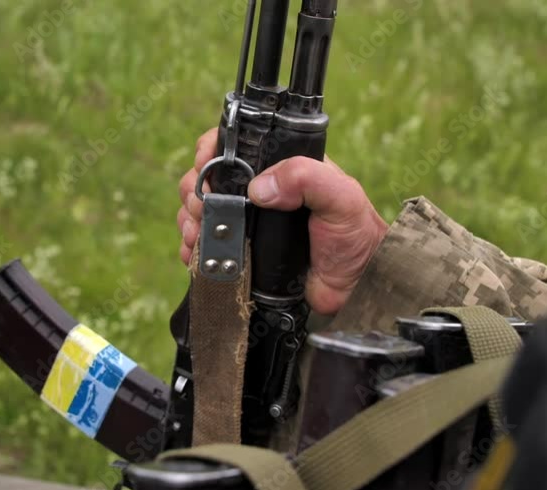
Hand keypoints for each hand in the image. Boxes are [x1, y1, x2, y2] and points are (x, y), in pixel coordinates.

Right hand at [177, 128, 388, 315]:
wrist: (356, 287)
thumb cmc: (356, 237)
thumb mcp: (341, 197)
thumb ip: (306, 178)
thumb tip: (259, 187)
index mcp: (281, 168)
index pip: (236, 146)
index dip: (212, 151)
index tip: (204, 165)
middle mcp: (261, 192)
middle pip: (208, 179)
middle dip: (195, 191)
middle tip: (202, 208)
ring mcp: (248, 223)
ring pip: (201, 211)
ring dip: (190, 220)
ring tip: (198, 233)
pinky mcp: (242, 253)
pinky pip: (206, 245)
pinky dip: (194, 247)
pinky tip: (196, 252)